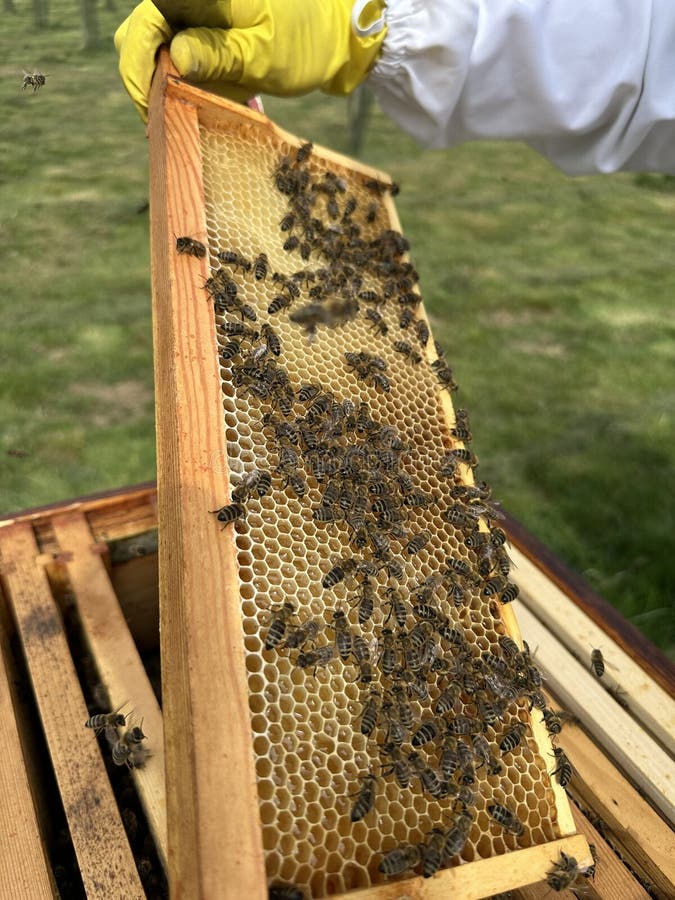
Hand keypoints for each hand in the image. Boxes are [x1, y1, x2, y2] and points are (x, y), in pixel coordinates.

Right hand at [114, 0, 386, 122]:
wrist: (332, 39)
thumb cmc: (302, 40)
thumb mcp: (261, 53)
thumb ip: (217, 54)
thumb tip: (175, 57)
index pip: (143, 27)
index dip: (137, 69)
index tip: (151, 108)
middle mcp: (189, 6)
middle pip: (139, 40)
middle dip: (146, 82)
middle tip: (164, 122)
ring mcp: (195, 24)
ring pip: (155, 56)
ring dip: (163, 90)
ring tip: (180, 122)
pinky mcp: (205, 43)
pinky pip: (178, 67)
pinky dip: (183, 91)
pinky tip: (197, 112)